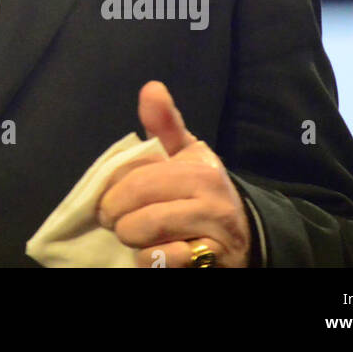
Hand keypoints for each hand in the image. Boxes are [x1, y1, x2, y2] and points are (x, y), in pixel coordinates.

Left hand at [97, 81, 251, 267]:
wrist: (244, 236)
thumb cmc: (202, 190)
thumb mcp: (187, 154)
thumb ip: (164, 124)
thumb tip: (151, 87)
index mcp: (199, 169)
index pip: (139, 178)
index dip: (113, 191)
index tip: (107, 198)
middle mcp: (211, 200)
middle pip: (138, 209)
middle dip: (117, 217)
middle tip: (114, 220)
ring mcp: (213, 236)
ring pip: (148, 235)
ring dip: (132, 240)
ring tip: (134, 235)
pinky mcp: (212, 264)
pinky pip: (163, 261)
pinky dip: (150, 261)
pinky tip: (155, 253)